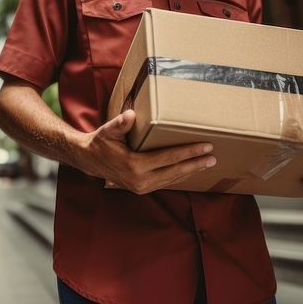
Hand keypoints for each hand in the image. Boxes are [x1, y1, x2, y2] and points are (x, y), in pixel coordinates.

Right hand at [78, 109, 216, 194]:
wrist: (89, 161)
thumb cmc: (100, 142)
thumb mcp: (108, 131)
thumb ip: (120, 123)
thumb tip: (131, 114)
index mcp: (135, 165)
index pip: (168, 158)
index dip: (188, 152)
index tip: (205, 147)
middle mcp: (140, 180)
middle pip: (175, 171)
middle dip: (195, 164)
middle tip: (213, 157)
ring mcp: (142, 187)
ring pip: (172, 179)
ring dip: (190, 171)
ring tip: (206, 164)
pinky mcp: (142, 189)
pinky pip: (166, 182)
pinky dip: (179, 175)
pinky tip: (190, 170)